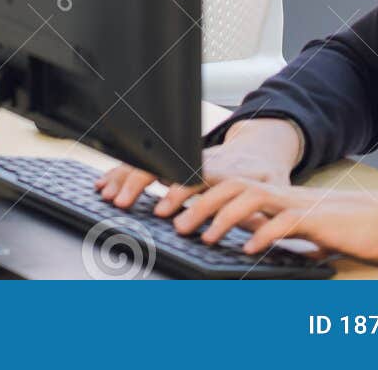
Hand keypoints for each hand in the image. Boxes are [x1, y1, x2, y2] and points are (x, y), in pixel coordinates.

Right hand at [94, 117, 302, 210]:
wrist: (261, 146)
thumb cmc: (264, 174)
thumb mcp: (272, 189)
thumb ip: (262, 211)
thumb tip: (257, 230)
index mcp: (220, 168)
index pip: (193, 177)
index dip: (176, 192)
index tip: (163, 211)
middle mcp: (195, 160)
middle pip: (160, 165)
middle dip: (138, 183)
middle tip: (122, 204)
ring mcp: (181, 158)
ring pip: (147, 161)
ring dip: (124, 177)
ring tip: (107, 194)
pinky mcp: (172, 160)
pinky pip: (142, 162)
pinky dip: (122, 172)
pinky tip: (106, 183)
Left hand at [166, 178, 377, 262]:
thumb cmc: (348, 227)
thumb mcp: (302, 230)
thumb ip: (276, 230)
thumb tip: (251, 238)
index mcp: (275, 195)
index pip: (229, 186)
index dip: (200, 193)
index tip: (173, 206)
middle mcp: (282, 193)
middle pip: (231, 186)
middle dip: (198, 202)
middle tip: (174, 220)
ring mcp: (297, 204)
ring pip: (251, 198)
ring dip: (222, 217)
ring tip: (202, 235)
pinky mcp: (316, 220)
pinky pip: (284, 223)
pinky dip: (263, 234)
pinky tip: (248, 248)